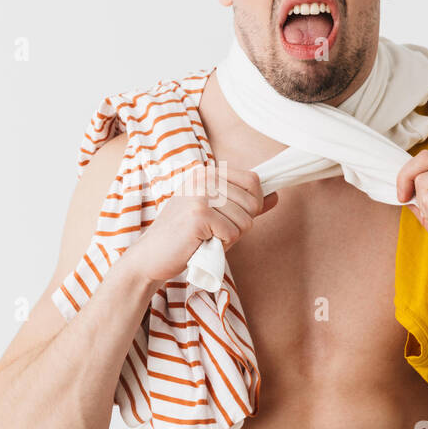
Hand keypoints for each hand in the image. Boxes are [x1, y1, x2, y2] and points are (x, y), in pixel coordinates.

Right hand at [125, 163, 278, 284]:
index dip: (252, 205)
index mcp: (207, 172)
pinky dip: (221, 245)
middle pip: (252, 203)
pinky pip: (233, 234)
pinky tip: (201, 244)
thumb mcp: (215, 213)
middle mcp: (203, 177)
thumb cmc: (184, 236)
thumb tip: (276, 196)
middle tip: (213, 231)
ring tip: (206, 237)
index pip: (253, 181)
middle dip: (239, 225)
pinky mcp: (199, 215)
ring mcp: (200, 194)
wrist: (151, 256)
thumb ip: (244, 204)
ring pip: (245, 221)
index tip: (231, 217)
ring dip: (229, 237)